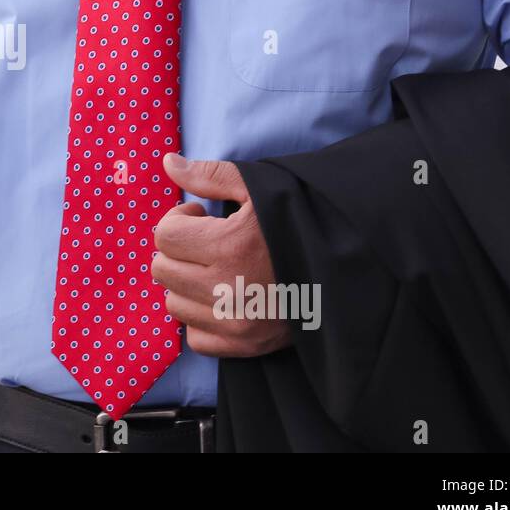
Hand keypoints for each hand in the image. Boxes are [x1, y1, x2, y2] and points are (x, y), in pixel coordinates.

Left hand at [151, 154, 291, 357]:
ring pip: (174, 304)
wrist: (346, 267)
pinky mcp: (245, 346)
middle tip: (204, 242)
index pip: (166, 236)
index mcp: (231, 247)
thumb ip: (210, 175)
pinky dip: (200, 318)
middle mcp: (229, 290)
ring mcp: (236, 324)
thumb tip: (167, 163)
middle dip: (178, 250)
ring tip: (212, 269)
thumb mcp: (260, 188)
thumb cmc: (301, 221)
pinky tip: (220, 299)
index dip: (178, 219)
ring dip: (185, 284)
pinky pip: (195, 337)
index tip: (200, 217)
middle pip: (163, 270)